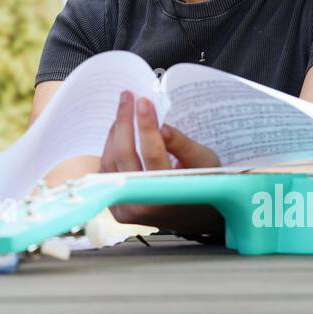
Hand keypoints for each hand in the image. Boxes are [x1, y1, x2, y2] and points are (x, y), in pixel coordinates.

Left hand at [100, 90, 222, 233]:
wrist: (198, 217)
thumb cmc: (205, 185)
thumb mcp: (205, 162)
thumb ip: (181, 144)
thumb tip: (161, 126)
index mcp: (170, 195)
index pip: (153, 153)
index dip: (146, 124)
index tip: (143, 101)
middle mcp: (144, 206)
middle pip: (124, 155)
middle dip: (124, 121)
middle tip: (128, 96)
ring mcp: (126, 210)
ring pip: (110, 161)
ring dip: (115, 132)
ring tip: (124, 110)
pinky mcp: (117, 208)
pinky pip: (107, 172)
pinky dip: (111, 148)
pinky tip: (120, 131)